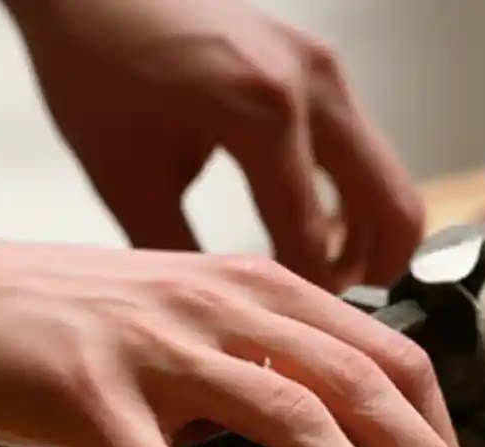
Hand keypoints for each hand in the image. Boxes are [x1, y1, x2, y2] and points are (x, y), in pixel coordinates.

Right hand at [0, 230, 484, 446]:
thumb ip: (242, 352)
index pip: (384, 352)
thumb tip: (313, 423)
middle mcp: (219, 304)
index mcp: (249, 285)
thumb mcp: (168, 313)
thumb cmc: (47, 315)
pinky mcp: (89, 396)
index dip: (436, 427)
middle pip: (365, 390)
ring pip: (296, 429)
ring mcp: (157, 347)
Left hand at [6, 0, 424, 290]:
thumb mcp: (127, 177)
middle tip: (343, 319)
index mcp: (262, 114)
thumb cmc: (94, 65)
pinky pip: (359, 144)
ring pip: (384, 174)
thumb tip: (220, 323)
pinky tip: (308, 222)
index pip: (312, 236)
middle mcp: (310, 85)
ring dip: (367, 232)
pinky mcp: (318, 61)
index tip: (303, 346)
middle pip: (390, 204)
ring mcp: (322, 67)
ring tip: (326, 278)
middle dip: (374, 272)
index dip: (311, 302)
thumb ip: (181, 255)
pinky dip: (350, 193)